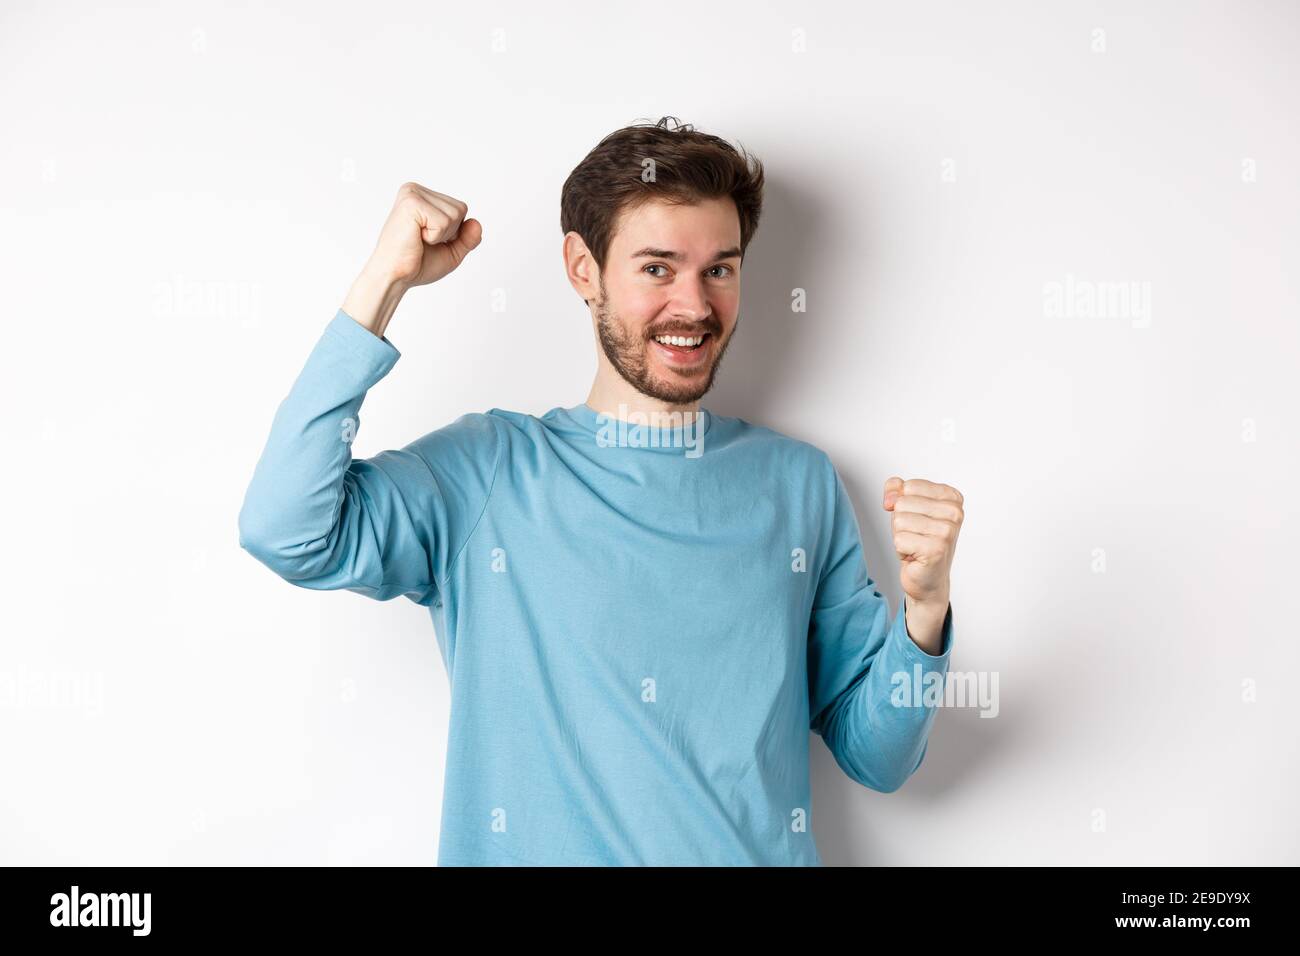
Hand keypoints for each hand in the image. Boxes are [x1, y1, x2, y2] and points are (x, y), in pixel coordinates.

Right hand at [369, 181, 482, 288]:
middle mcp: (415, 189)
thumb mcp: (451, 251)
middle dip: (449, 233)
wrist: (395, 277)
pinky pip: (444, 221)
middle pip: (460, 208)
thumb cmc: (417, 264)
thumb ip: (467, 238)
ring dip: (440, 235)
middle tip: (422, 241)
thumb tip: (477, 223)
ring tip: (418, 239)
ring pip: (455, 214)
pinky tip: (415, 237)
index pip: (460, 208)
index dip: (452, 232)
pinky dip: (434, 236)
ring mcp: (412, 193)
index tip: (428, 239)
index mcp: (422, 196)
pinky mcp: (411, 203)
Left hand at [883, 476, 963, 635]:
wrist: (927, 579)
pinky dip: (901, 550)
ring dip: (901, 536)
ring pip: (899, 520)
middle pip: (902, 503)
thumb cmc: (919, 540)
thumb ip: (896, 490)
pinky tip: (915, 556)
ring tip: (915, 545)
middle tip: (915, 535)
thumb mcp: (906, 508)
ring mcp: (947, 531)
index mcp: (951, 497)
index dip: (902, 503)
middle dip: (901, 522)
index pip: (909, 486)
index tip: (916, 519)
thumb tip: (890, 498)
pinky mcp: (936, 549)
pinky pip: (899, 539)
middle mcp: (954, 512)